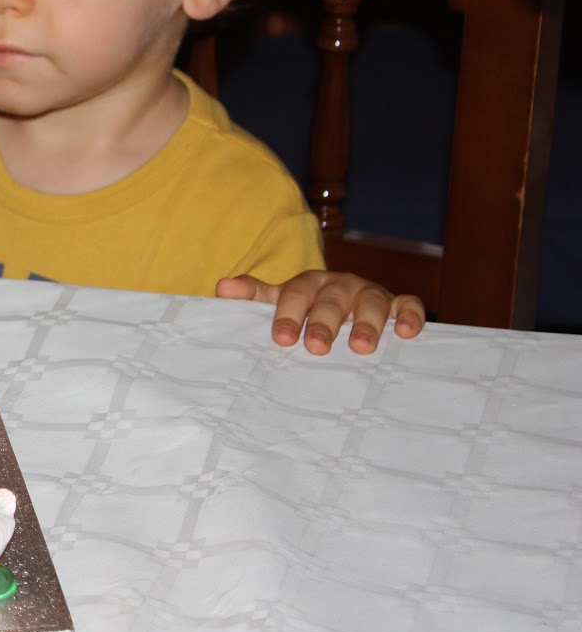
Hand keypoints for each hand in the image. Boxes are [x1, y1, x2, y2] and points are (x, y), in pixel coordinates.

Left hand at [215, 270, 424, 354]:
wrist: (345, 303)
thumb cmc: (307, 308)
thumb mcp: (279, 301)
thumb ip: (254, 296)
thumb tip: (222, 288)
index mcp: (308, 284)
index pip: (295, 294)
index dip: (288, 314)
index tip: (282, 338)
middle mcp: (339, 285)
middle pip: (332, 299)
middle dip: (324, 322)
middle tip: (316, 347)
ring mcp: (370, 293)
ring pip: (372, 301)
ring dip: (368, 322)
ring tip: (361, 347)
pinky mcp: (397, 305)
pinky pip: (408, 305)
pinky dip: (409, 316)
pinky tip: (407, 333)